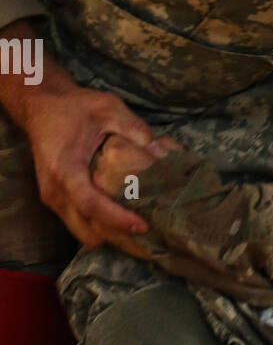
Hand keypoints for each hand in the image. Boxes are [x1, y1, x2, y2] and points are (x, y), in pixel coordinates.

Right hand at [24, 83, 173, 253]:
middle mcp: (54, 190)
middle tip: (147, 233)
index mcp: (65, 169)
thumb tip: (161, 151)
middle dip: (116, 237)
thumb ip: (134, 128)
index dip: (117, 219)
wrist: (41, 107)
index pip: (91, 205)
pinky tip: (121, 219)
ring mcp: (52, 198)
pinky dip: (99, 227)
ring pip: (82, 233)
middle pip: (86, 231)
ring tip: (137, 228)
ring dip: (108, 235)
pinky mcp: (54, 200)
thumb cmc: (74, 107)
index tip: (143, 225)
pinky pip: (78, 224)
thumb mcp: (108, 108)